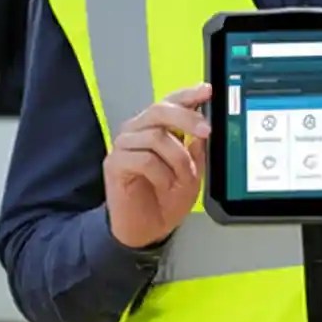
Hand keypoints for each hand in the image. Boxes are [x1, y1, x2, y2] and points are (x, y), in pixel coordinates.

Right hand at [103, 83, 211, 249]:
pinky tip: (164, 185)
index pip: (170, 101)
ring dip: (177, 160)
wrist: (145, 230)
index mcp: (156, 128)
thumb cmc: (165, 200)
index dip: (188, 94)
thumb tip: (202, 130)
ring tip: (182, 179)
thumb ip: (196, 151)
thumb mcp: (192, 174)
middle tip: (206, 131)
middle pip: (160, 110)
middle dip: (187, 118)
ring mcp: (124, 146)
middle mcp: (138, 131)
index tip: (207, 91)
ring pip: (156, 136)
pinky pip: (143, 159)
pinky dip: (161, 174)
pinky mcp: (115, 164)